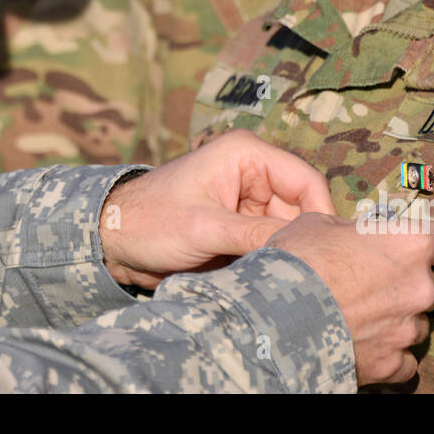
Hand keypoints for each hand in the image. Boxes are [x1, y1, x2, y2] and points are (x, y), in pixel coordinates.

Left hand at [100, 130, 333, 289]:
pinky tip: (259, 278)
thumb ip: (255, 236)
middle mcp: (252, 173)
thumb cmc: (148, 221)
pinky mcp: (238, 226)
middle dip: (297, 242)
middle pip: (300, 210)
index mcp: (246, 155)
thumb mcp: (204, 229)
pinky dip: (265, 262)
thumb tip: (305, 252)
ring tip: (273, 277)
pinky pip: (267, 245)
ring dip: (280, 255)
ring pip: (285, 232)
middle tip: (300, 275)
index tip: (322, 253)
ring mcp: (246, 201)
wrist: (111, 241)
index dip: (319, 215)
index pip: (306, 182)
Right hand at [264, 213, 433, 385]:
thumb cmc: (296, 260)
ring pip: (416, 325)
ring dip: (397, 321)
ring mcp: (408, 329)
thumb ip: (354, 230)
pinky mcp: (392, 364)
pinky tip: (362, 345)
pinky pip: (404, 361)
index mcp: (409, 244)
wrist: (274, 316)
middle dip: (409, 286)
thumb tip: (357, 234)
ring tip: (360, 318)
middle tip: (374, 285)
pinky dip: (388, 355)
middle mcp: (419, 287)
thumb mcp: (320, 224)